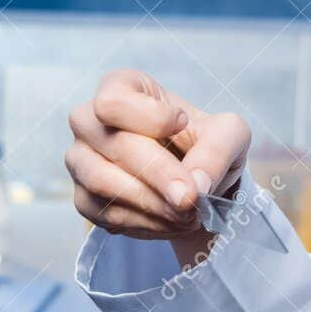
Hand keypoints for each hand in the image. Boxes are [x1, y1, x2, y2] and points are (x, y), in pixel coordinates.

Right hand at [66, 69, 250, 241]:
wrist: (197, 178)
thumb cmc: (206, 142)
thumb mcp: (229, 135)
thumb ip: (217, 150)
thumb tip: (195, 186)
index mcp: (122, 88)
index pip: (114, 101)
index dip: (150, 118)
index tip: (182, 125)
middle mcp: (89, 121)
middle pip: (114, 145)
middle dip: (159, 174)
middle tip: (192, 197)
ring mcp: (81, 161)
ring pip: (103, 183)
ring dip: (152, 203)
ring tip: (188, 213)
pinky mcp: (84, 198)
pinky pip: (105, 214)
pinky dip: (145, 223)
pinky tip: (173, 222)